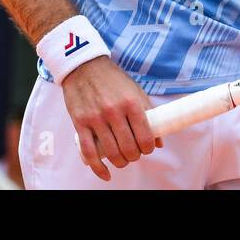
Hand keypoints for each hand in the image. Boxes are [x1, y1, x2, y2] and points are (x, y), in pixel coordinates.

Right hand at [60, 57, 160, 181]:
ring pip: (111, 152)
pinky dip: (98, 168)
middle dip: (134, 156)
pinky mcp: (80, 123)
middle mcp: (114, 111)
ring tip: (122, 159)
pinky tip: (106, 174)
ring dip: (120, 162)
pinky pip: (89, 152)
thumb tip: (159, 141)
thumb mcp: (135, 91)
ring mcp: (95, 118)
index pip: (144, 137)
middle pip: (128, 148)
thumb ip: (149, 114)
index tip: (146, 149)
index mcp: (131, 103)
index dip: (147, 148)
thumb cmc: (112, 79)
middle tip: (133, 154)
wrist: (84, 66)